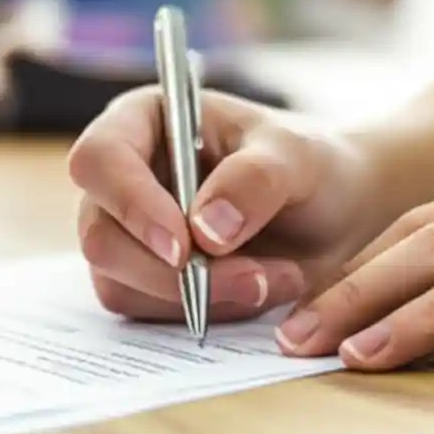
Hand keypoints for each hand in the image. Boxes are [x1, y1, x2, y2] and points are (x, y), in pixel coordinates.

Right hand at [68, 86, 373, 321]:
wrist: (333, 211)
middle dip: (173, 273)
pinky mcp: (139, 277)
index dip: (130, 204)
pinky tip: (254, 291)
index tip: (185, 247)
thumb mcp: (299, 158)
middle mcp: (120, 176)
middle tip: (254, 279)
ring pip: (119, 281)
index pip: (99, 159)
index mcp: (143, 121)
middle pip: (100, 235)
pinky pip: (144, 310)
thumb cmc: (310, 165)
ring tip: (276, 279)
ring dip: (198, 297)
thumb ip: (254, 181)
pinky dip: (202, 312)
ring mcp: (124, 230)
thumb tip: (203, 230)